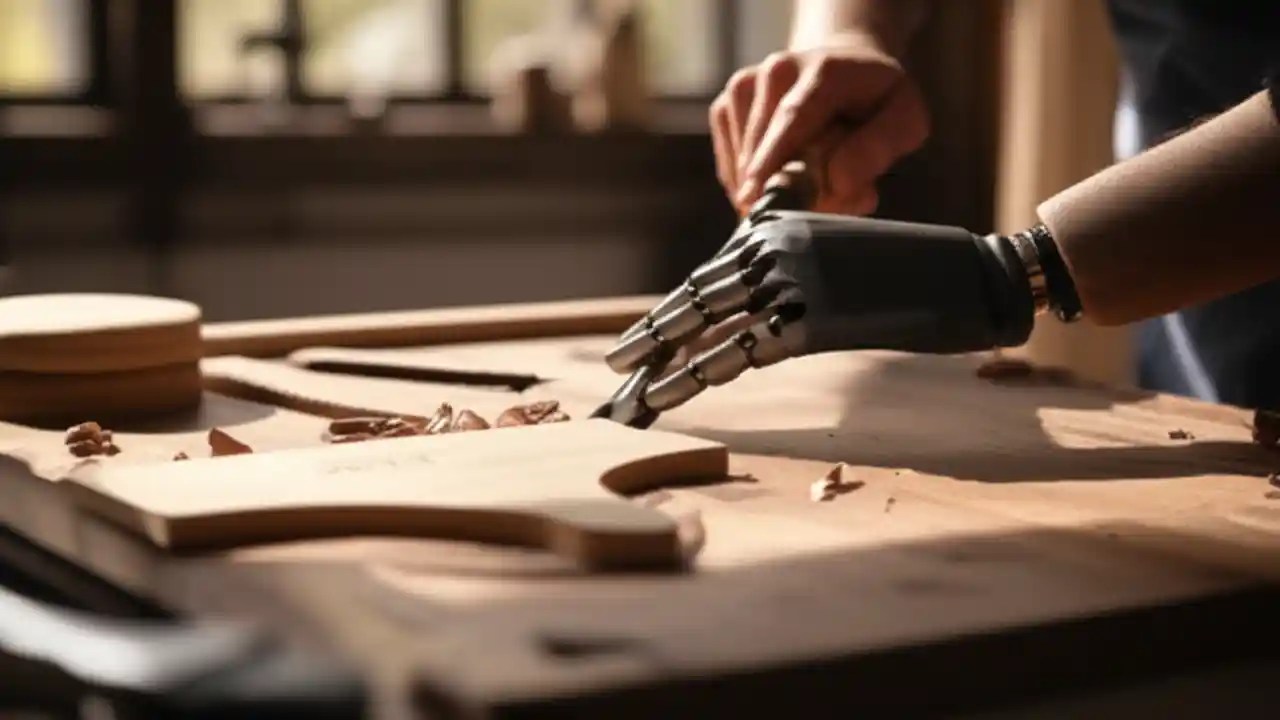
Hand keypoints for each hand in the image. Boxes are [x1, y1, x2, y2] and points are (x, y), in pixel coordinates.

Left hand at [604, 211, 1034, 416]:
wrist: (967, 272)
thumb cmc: (906, 271)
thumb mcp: (833, 260)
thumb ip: (788, 277)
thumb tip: (754, 319)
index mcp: (776, 231)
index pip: (708, 278)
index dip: (670, 315)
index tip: (639, 342)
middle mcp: (773, 250)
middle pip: (696, 301)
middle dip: (652, 338)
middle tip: (613, 369)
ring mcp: (789, 281)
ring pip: (708, 327)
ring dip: (662, 365)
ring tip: (627, 393)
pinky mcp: (808, 318)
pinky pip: (741, 352)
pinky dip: (699, 374)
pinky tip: (670, 394)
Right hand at [709, 35, 929, 215]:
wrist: (841, 68)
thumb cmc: (876, 101)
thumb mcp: (906, 120)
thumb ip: (880, 148)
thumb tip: (836, 181)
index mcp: (825, 70)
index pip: (793, 118)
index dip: (774, 160)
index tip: (757, 198)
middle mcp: (777, 71)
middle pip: (764, 147)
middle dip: (782, 190)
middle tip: (815, 212)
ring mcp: (744, 88)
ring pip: (742, 163)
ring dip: (770, 191)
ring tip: (806, 187)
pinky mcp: (725, 109)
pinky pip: (730, 167)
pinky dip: (752, 186)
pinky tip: (780, 178)